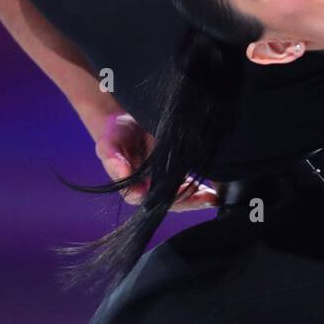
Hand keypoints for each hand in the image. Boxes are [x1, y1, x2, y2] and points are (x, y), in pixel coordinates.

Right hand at [95, 112, 217, 210]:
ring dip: (199, 196)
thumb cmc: (114, 136)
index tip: (185, 196)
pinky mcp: (174, 171)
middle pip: (173, 202)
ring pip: (183, 195)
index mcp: (134, 189)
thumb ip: (114, 162)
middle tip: (209, 199)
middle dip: (192, 201)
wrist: (122, 121)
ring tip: (214, 196)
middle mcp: (150, 190)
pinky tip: (215, 185)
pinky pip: (189, 182)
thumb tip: (123, 176)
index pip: (154, 202)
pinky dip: (201, 184)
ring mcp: (163, 182)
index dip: (171, 200)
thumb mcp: (109, 146)